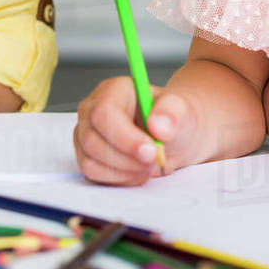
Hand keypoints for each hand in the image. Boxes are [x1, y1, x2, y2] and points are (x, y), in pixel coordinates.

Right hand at [73, 76, 202, 185]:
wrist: (173, 137)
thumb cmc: (173, 120)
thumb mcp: (182, 110)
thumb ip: (172, 113)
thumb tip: (157, 125)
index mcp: (113, 90)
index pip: (104, 113)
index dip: (125, 137)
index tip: (150, 151)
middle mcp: (92, 109)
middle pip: (92, 140)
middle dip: (127, 159)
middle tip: (155, 160)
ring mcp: (86, 133)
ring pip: (90, 160)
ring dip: (125, 170)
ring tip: (148, 165)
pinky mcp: (86, 155)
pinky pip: (93, 173)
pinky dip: (119, 178)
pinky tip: (136, 170)